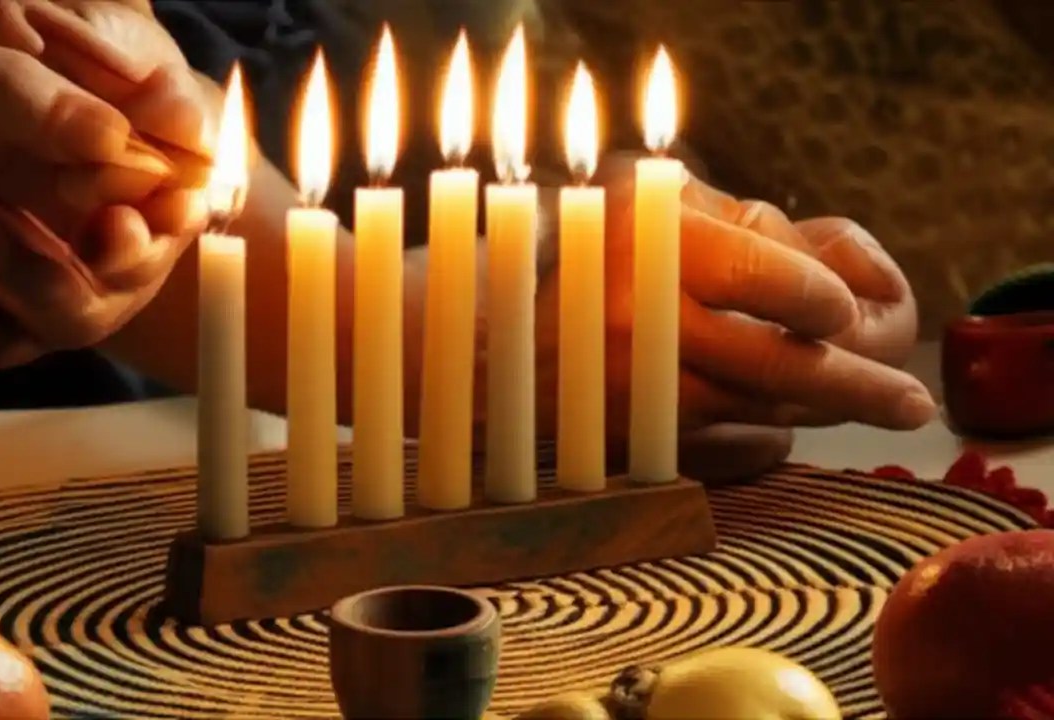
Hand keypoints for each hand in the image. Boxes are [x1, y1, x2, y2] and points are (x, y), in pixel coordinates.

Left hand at [0, 0, 215, 367]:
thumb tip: (113, 138)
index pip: (117, 110)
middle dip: (109, 240)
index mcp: (7, 49)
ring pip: (53, 273)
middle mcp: (1, 127)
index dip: (156, 160)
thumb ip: (9, 85)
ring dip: (32, 281)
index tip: (174, 200)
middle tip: (110, 247)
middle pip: (105, 208)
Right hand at [534, 153, 934, 438]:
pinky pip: (731, 446)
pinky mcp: (633, 442)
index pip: (760, 277)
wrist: (510, 339)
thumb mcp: (676, 208)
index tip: (844, 313)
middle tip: (914, 402)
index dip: (822, 300)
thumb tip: (862, 282)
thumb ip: (769, 229)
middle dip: (861, 384)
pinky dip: (768, 432)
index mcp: (647, 238)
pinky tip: (781, 416)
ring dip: (826, 408)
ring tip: (882, 403)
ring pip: (764, 410)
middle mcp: (634, 316)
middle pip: (777, 363)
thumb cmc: (614, 255)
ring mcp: (632, 389)